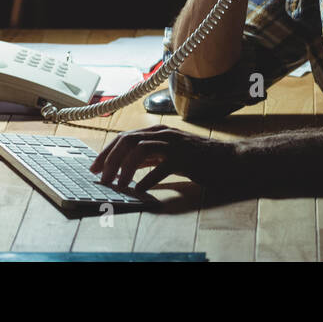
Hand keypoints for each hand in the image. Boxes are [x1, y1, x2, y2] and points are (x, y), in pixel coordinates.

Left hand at [89, 125, 239, 192]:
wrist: (228, 158)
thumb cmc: (198, 157)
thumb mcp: (169, 153)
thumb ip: (149, 155)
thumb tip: (125, 165)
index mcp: (157, 131)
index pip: (124, 137)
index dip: (106, 152)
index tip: (94, 167)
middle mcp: (163, 134)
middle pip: (127, 141)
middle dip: (110, 160)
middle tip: (101, 178)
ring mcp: (174, 144)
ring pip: (140, 150)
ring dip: (124, 168)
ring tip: (117, 185)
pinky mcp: (185, 157)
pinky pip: (161, 167)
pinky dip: (147, 179)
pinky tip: (139, 190)